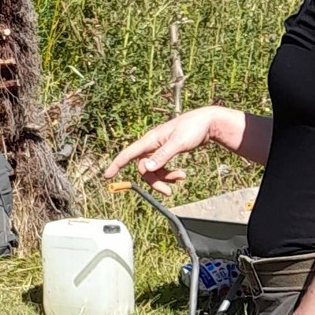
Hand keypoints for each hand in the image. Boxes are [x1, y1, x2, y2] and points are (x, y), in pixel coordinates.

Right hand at [105, 107, 228, 190]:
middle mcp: (152, 145)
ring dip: (165, 178)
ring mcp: (159, 149)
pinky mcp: (167, 152)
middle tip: (168, 192)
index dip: (116, 165)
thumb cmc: (193, 128)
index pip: (128, 154)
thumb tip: (147, 169)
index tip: (107, 176)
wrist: (208, 122)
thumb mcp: (178, 143)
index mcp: (150, 140)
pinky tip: (182, 175)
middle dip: (154, 181)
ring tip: (182, 178)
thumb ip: (162, 156)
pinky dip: (170, 174)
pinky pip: (162, 167)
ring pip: (154, 170)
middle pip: (144, 168)